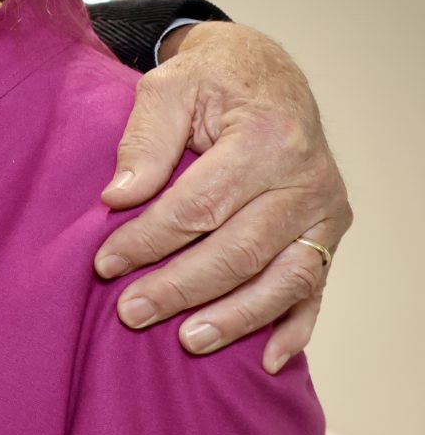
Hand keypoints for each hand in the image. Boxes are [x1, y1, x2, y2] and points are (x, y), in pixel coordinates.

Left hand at [93, 21, 350, 371]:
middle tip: (131, 312)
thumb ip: (144, 140)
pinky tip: (267, 360)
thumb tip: (120, 196)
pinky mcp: (330, 234)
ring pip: (282, 279)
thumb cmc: (211, 82)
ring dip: (234, 317)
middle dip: (181, 287)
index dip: (149, 240)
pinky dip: (294, 328)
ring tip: (187, 340)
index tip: (105, 263)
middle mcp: (305, 179)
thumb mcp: (169, 87)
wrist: (266, 75)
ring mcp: (324, 212)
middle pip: (239, 250)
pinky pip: (316, 288)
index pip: (199, 206)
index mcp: (265, 138)